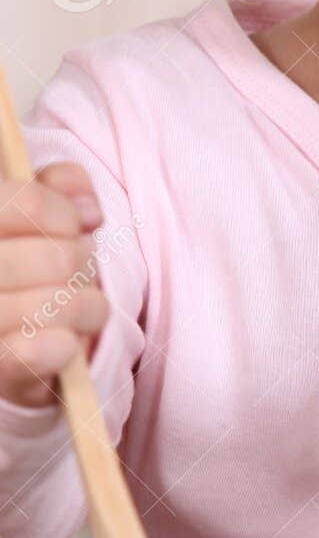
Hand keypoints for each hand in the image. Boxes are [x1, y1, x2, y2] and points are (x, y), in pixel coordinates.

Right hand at [0, 162, 107, 408]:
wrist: (10, 342)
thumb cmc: (24, 260)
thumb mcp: (36, 208)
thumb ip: (60, 186)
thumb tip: (88, 212)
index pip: (22, 202)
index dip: (62, 214)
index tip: (73, 226)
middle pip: (58, 258)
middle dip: (85, 264)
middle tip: (79, 272)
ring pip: (60, 304)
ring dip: (90, 307)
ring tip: (81, 309)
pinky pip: (36, 352)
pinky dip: (64, 346)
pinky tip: (65, 343)